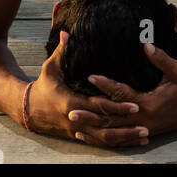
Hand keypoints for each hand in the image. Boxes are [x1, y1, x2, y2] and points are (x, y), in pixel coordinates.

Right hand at [26, 31, 149, 147]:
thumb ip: (62, 51)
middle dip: (126, 127)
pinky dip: (116, 144)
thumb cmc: (43, 86)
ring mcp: (78, 131)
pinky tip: (131, 142)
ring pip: (104, 139)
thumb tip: (67, 32)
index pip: (99, 106)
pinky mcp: (80, 136)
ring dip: (125, 139)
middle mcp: (77, 120)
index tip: (135, 105)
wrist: (30, 111)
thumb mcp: (50, 68)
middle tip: (146, 125)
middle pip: (105, 127)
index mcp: (71, 103)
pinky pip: (100, 142)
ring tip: (144, 137)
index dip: (117, 106)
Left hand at [74, 42, 176, 141]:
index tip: (90, 76)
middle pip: (111, 118)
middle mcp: (141, 119)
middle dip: (91, 114)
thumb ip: (161, 59)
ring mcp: (139, 130)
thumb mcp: (176, 71)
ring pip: (111, 132)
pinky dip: (99, 137)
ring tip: (73, 122)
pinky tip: (85, 135)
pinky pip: (115, 139)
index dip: (106, 85)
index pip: (123, 95)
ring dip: (92, 128)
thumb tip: (147, 46)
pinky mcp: (138, 135)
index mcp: (148, 103)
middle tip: (71, 109)